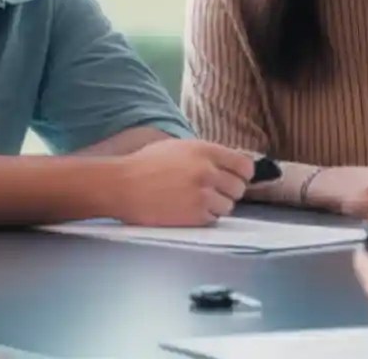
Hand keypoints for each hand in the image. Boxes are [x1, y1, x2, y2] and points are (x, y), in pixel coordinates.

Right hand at [111, 139, 252, 226]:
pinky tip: (187, 210)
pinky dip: (204, 217)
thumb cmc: (145, 165)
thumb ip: (205, 154)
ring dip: (216, 206)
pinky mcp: (195, 215)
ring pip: (229, 206)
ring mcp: (202, 194)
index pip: (244, 165)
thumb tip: (228, 164)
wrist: (122, 185)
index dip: (242, 174)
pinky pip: (213, 219)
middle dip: (228, 191)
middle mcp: (207, 171)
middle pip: (239, 187)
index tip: (236, 179)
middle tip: (213, 193)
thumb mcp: (178, 147)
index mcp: (205, 150)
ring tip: (196, 202)